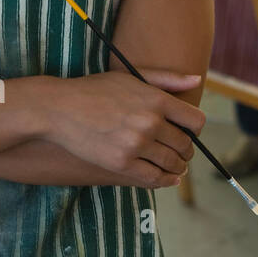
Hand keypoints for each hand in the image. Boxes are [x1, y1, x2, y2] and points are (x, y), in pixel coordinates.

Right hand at [40, 70, 205, 188]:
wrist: (59, 109)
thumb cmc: (96, 90)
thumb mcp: (132, 76)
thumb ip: (167, 79)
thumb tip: (197, 80)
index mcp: (156, 100)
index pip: (196, 121)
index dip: (196, 129)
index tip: (190, 132)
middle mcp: (150, 123)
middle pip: (185, 144)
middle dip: (186, 150)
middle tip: (183, 152)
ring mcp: (136, 145)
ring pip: (171, 163)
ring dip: (178, 167)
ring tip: (176, 166)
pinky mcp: (121, 164)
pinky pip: (153, 178)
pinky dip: (165, 180)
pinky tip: (168, 178)